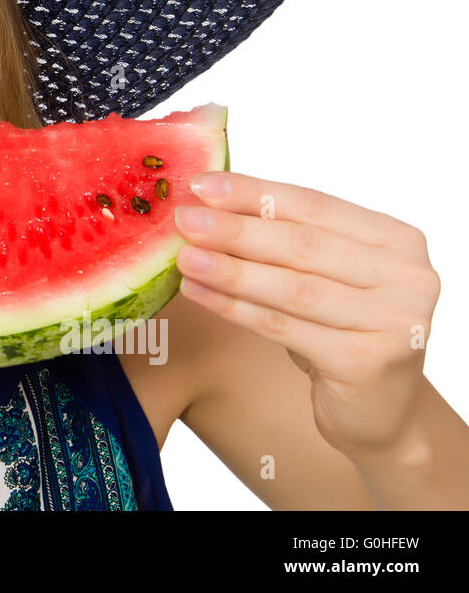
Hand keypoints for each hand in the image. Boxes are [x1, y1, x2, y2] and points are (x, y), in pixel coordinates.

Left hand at [172, 171, 440, 461]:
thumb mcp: (321, 275)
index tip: (201, 184)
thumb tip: (206, 201)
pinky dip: (235, 309)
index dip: (255, 193)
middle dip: (237, 230)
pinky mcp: (369, 363)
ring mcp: (395, 322)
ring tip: (184, 257)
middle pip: (304, 245)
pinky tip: (197, 294)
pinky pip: (285, 328)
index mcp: (398, 240)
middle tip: (184, 219)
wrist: (377, 408)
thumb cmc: (340, 328)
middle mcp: (408, 278)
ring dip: (230, 270)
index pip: (315, 205)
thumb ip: (283, 237)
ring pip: (293, 288)